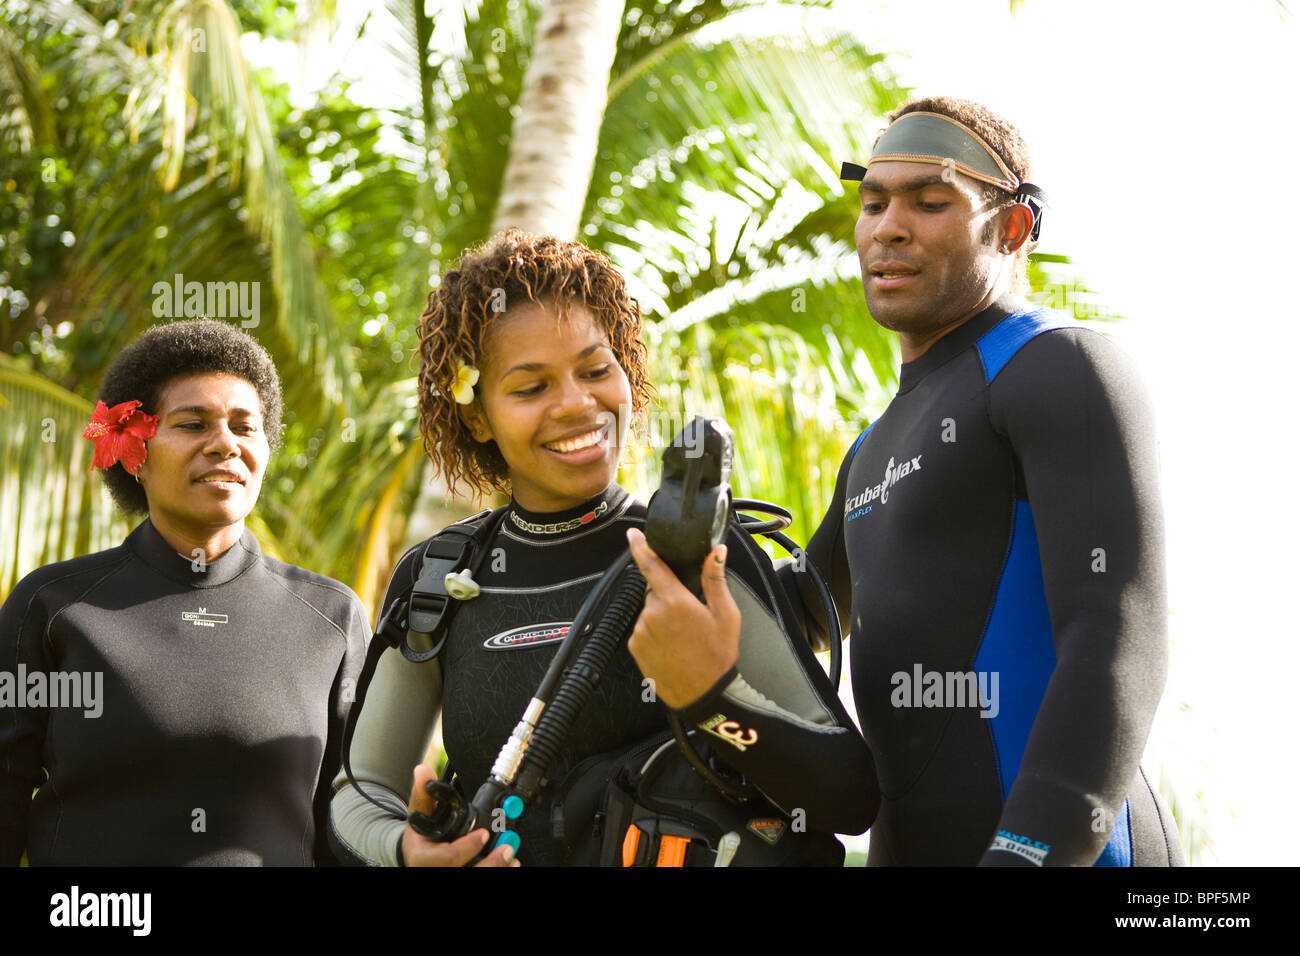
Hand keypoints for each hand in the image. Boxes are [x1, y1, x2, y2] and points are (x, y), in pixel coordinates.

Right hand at [400, 764, 518, 866]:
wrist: (417, 854)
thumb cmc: (421, 835)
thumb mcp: (419, 814)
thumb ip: (424, 793)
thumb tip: (423, 771)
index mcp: (423, 857)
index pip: (449, 857)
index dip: (468, 847)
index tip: (484, 834)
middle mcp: (435, 871)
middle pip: (466, 873)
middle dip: (491, 863)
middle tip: (507, 848)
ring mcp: (448, 876)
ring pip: (476, 877)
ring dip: (497, 868)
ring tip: (511, 856)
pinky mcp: (460, 876)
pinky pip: (480, 877)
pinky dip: (498, 871)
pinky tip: (510, 865)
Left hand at [625, 527, 739, 709]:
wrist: (704, 694)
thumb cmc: (718, 656)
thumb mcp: (726, 614)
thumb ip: (715, 579)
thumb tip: (717, 552)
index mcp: (676, 601)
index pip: (651, 566)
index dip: (640, 547)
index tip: (632, 534)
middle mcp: (653, 614)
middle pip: (655, 591)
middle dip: (669, 595)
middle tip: (690, 614)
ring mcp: (641, 632)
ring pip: (649, 611)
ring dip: (662, 616)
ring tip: (683, 636)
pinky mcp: (635, 647)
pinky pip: (643, 630)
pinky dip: (655, 632)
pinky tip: (673, 645)